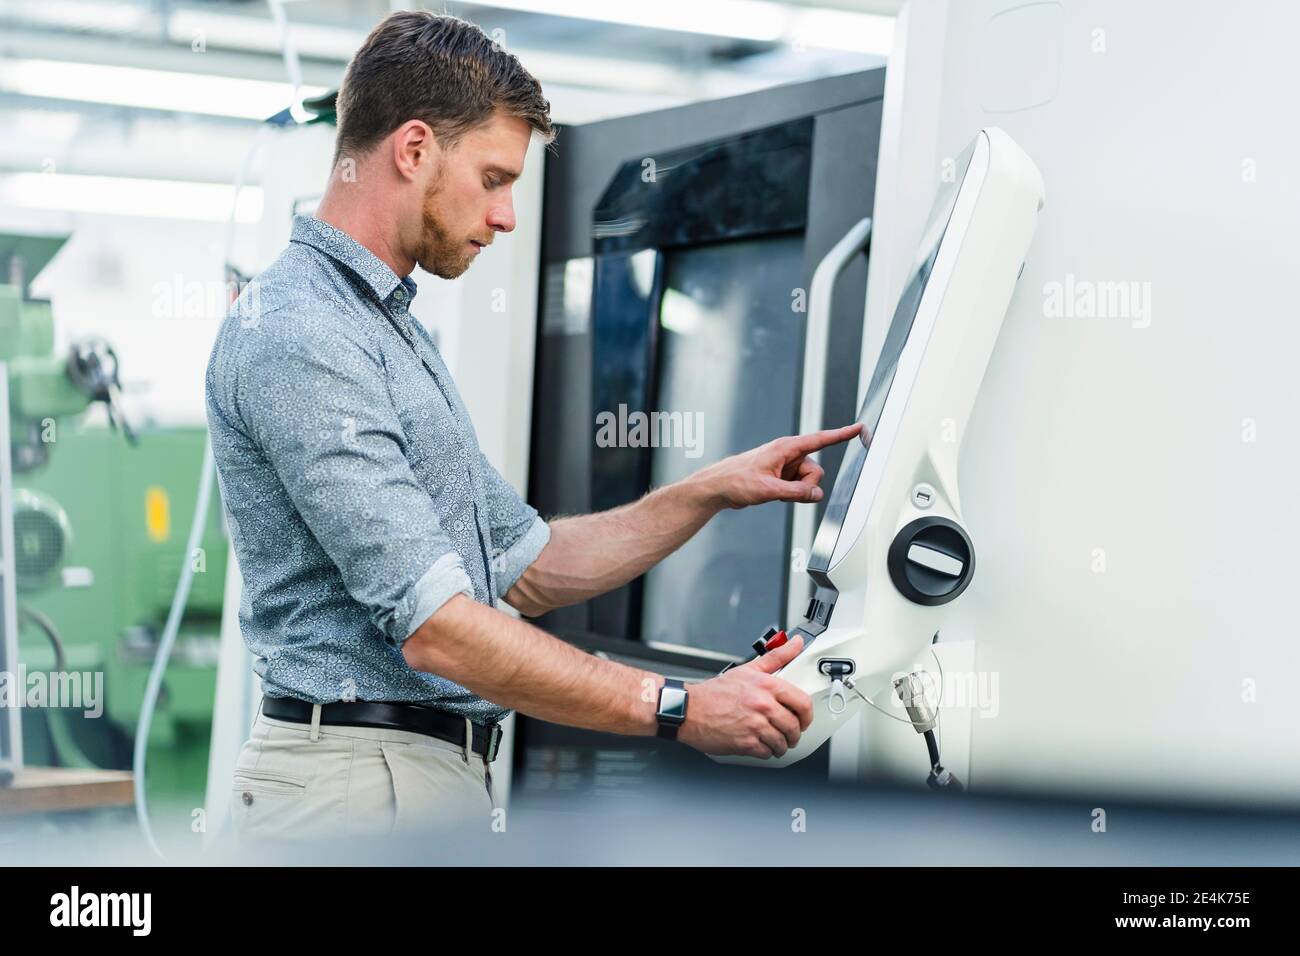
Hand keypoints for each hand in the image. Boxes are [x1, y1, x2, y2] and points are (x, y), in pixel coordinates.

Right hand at [678, 636, 813, 757]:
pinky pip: (767, 752)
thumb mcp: (748, 669)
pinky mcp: (745, 743)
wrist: (689, 710)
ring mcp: (754, 725)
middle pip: (794, 726)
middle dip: (794, 733)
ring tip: (774, 741)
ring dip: (781, 745)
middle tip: (788, 733)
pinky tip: (761, 745)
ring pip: (782, 742)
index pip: (802, 703)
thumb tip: (796, 643)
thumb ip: (777, 656)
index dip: (807, 715)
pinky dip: (766, 752)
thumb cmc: (715, 692)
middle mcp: (762, 705)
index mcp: (766, 686)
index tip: (804, 718)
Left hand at [690, 423, 863, 509]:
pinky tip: (773, 494)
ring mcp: (785, 465)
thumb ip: (796, 492)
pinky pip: (798, 487)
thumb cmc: (736, 481)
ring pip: (807, 482)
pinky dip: (790, 494)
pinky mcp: (781, 476)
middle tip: (784, 492)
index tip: (859, 428)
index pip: (820, 439)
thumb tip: (817, 495)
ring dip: (796, 492)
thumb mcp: (769, 490)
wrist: (718, 487)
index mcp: (786, 448)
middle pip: (815, 471)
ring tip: (774, 492)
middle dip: (806, 486)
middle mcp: (788, 454)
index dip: (841, 435)